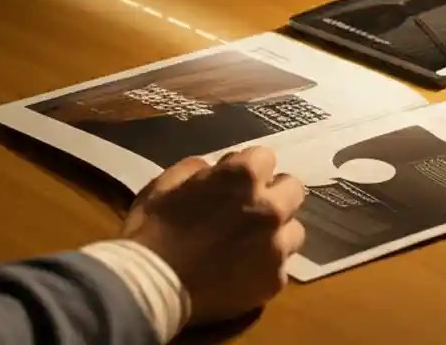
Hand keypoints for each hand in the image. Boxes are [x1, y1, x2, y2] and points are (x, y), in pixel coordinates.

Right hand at [122, 147, 306, 325]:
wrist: (151, 287)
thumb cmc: (153, 230)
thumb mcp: (166, 184)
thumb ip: (197, 169)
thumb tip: (214, 169)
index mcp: (243, 177)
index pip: (266, 157)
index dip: (248, 168)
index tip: (234, 181)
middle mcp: (269, 208)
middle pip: (293, 189)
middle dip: (273, 194)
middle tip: (250, 208)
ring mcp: (276, 247)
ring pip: (294, 230)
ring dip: (276, 232)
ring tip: (250, 244)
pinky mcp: (274, 280)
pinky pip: (280, 267)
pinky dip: (264, 266)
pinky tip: (242, 272)